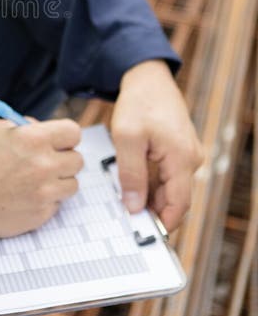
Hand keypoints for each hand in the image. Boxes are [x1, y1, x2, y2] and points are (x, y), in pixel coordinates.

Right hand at [0, 118, 82, 237]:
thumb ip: (22, 126)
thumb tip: (42, 128)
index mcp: (34, 139)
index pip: (73, 132)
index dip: (66, 136)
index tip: (60, 141)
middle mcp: (44, 165)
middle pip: (77, 160)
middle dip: (63, 159)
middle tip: (47, 161)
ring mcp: (45, 192)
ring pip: (71, 185)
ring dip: (58, 182)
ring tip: (35, 181)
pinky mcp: (41, 214)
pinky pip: (56, 205)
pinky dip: (45, 201)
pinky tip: (25, 197)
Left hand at [111, 60, 202, 231]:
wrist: (148, 78)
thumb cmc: (138, 103)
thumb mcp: (126, 138)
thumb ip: (131, 174)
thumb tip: (134, 207)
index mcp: (182, 158)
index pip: (178, 205)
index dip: (162, 224)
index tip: (143, 237)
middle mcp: (191, 159)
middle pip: (174, 199)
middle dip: (152, 212)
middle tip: (126, 223)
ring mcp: (187, 155)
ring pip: (170, 188)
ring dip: (150, 197)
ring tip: (124, 201)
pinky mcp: (179, 151)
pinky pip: (167, 176)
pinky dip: (151, 183)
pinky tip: (131, 183)